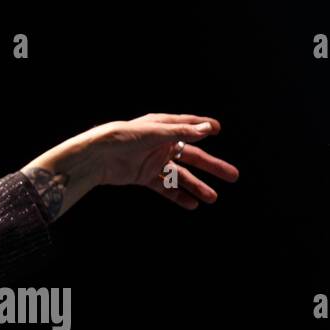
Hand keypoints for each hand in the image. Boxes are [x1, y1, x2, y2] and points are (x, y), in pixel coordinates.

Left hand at [90, 113, 239, 209]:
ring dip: (196, 186)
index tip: (219, 128)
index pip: (188, 126)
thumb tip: (208, 128)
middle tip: (233, 175)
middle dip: (212, 166)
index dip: (203, 126)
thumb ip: (182, 132)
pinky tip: (191, 204)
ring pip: (181, 175)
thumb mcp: (155, 132)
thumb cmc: (122, 137)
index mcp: (162, 127)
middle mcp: (160, 144)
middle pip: (192, 156)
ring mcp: (153, 161)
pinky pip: (165, 187)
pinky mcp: (144, 176)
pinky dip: (177, 195)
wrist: (96, 157)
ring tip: (212, 197)